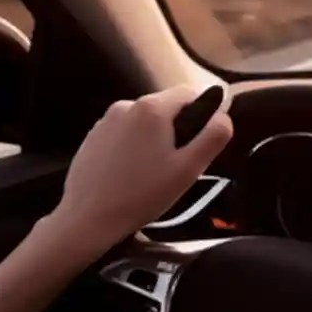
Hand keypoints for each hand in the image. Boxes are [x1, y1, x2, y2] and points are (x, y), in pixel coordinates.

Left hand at [46, 85, 233, 253]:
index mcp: (152, 108)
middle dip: (177, 129)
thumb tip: (223, 116)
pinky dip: (132, 146)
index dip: (203, 114)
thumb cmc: (142, 194)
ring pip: (144, 121)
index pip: (190, 93)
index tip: (200, 144)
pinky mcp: (91, 137)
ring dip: (154, 138)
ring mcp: (105, 120)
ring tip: (151, 173)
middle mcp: (126, 105)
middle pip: (166, 107)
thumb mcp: (188, 169)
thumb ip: (213, 137)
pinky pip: (123, 133)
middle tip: (176, 165)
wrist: (87, 219)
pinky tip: (128, 174)